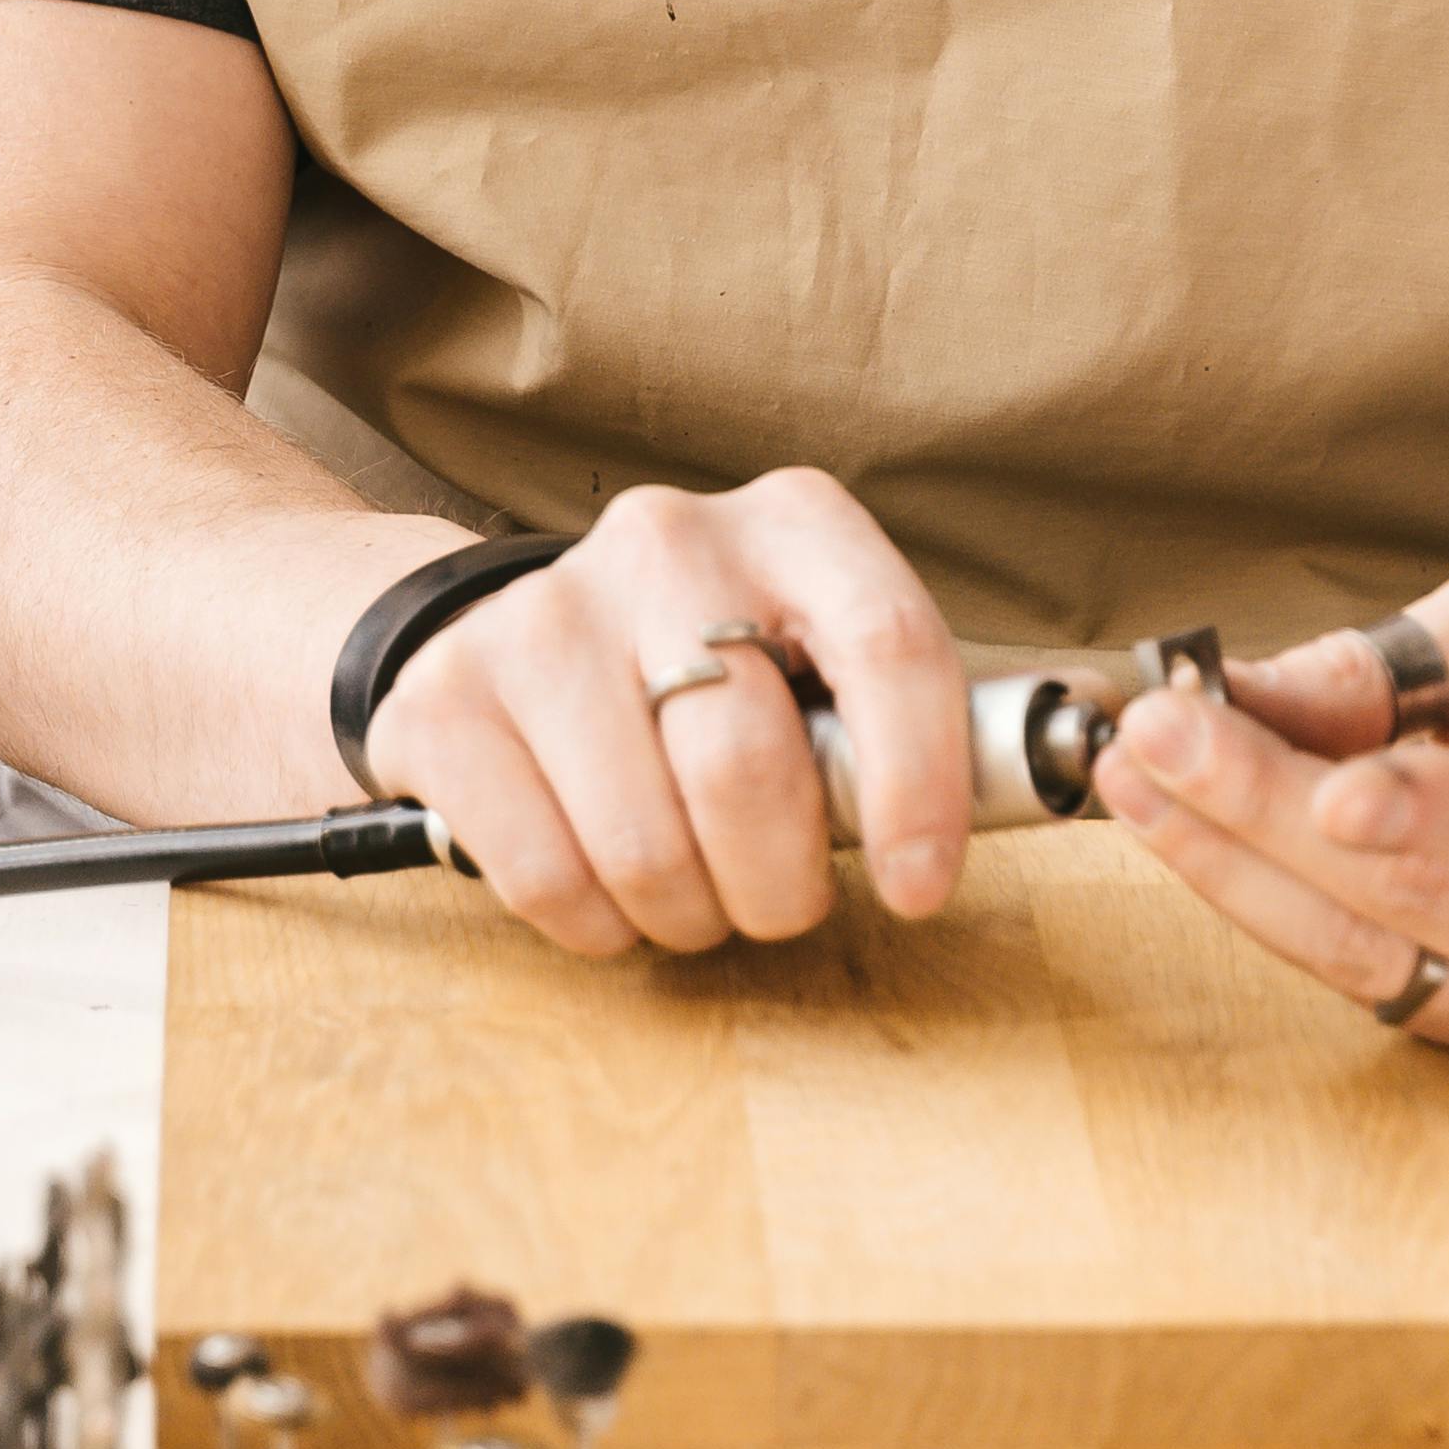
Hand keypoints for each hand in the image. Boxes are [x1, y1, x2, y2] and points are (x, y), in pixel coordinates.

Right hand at [361, 472, 971, 957]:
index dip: (918, 787)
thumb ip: (891, 718)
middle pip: (749, 766)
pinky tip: (607, 894)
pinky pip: (544, 875)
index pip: (889, 646)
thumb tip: (998, 807)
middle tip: (774, 904)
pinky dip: (594, 923)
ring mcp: (545, 611)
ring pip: (646, 841)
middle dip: (777, 887)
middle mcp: (667, 540)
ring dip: (685, 913)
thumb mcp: (816, 657)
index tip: (919, 891)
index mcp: (793, 524)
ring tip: (689, 892)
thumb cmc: (708, 672)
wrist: (511, 637)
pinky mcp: (449, 696)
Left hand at [1090, 574, 1448, 1051]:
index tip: (1320, 787)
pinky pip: (1364, 974)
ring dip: (1234, 868)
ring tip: (1139, 780)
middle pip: (1424, 893)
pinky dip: (1269, 903)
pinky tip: (1197, 833)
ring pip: (1373, 951)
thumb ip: (1379, 671)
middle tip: (1153, 736)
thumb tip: (1233, 696)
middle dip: (1266, 814)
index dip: (1429, 810)